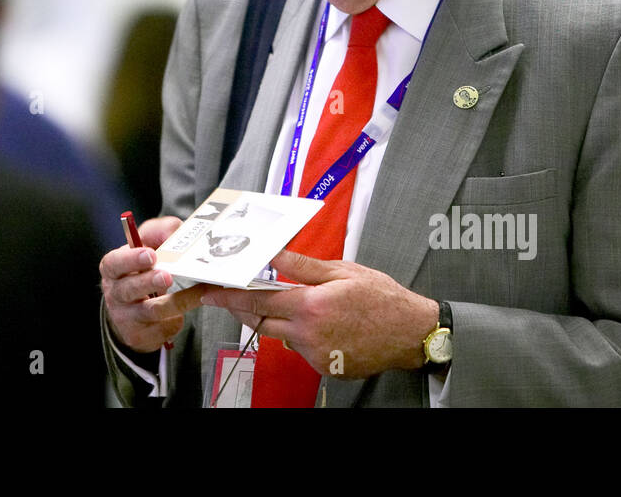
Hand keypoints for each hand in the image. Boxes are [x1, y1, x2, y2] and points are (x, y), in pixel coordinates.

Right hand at [99, 216, 208, 353]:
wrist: (136, 310)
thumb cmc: (145, 270)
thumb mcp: (149, 245)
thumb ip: (160, 232)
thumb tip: (171, 233)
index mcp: (113, 268)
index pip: (114, 263)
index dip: (131, 259)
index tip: (150, 254)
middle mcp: (115, 293)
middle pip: (128, 290)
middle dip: (148, 282)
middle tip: (167, 276)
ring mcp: (126, 317)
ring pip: (150, 311)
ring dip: (176, 301)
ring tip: (197, 293)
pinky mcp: (140, 336)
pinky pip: (161, 329)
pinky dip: (176, 320)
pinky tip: (185, 313)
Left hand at [201, 250, 439, 378]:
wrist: (411, 333)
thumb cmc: (381, 297)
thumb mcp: (342, 271)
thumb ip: (301, 265)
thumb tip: (271, 253)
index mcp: (311, 306)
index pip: (258, 300)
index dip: (229, 296)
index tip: (209, 291)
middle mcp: (309, 335)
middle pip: (260, 322)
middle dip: (241, 309)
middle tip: (228, 295)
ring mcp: (316, 355)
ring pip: (279, 337)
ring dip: (274, 320)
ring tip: (288, 302)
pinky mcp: (324, 368)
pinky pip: (299, 349)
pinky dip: (297, 334)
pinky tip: (315, 322)